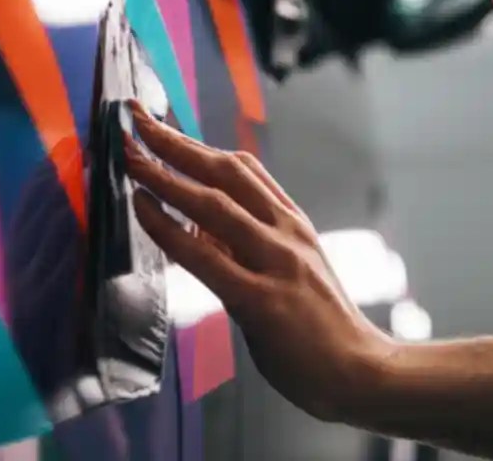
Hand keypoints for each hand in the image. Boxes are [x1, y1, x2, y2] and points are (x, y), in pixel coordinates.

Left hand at [124, 105, 394, 422]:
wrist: (363, 373)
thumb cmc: (324, 328)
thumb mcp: (294, 270)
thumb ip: (251, 245)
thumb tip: (200, 225)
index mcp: (294, 223)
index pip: (243, 168)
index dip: (199, 144)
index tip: (164, 126)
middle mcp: (286, 232)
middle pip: (224, 170)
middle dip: (176, 142)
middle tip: (136, 119)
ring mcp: (275, 262)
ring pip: (211, 203)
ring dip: (164, 174)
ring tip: (129, 155)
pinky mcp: (260, 299)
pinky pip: (203, 256)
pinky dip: (167, 227)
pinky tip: (143, 208)